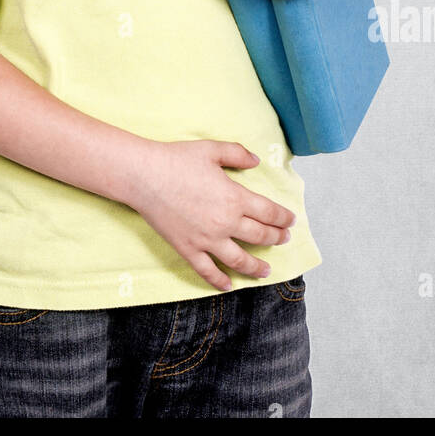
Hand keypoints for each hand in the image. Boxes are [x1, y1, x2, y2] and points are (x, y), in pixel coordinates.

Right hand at [128, 139, 294, 292]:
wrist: (144, 175)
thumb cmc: (177, 159)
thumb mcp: (212, 149)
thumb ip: (238, 154)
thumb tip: (256, 161)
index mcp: (235, 198)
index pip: (269, 213)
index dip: (283, 218)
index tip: (291, 221)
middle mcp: (225, 223)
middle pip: (260, 236)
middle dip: (276, 239)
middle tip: (284, 240)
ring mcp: (207, 240)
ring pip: (240, 260)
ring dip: (256, 267)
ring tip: (266, 270)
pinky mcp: (188, 249)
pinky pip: (208, 271)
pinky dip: (220, 281)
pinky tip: (228, 285)